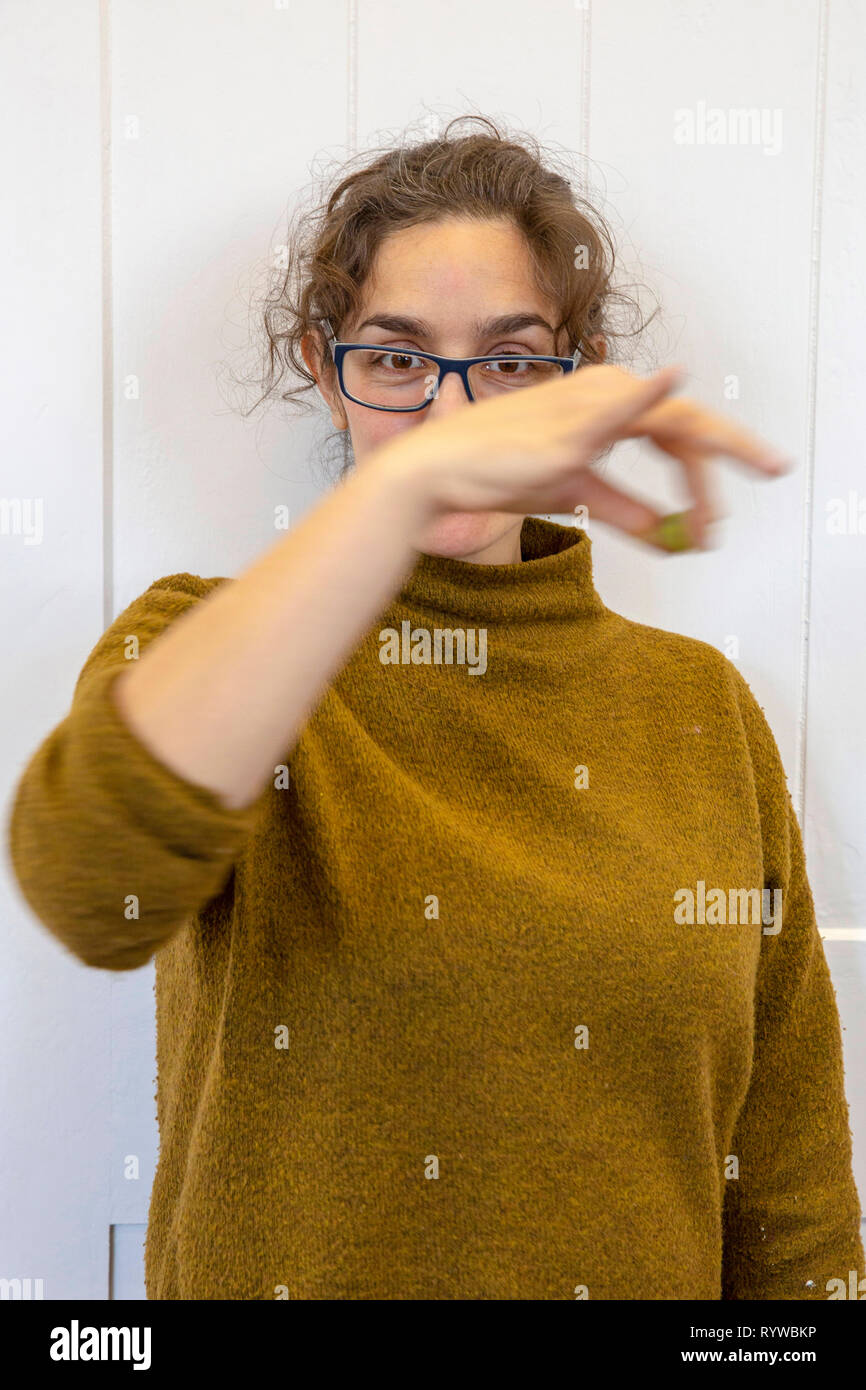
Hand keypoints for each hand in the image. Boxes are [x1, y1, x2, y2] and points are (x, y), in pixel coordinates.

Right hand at [375, 363, 789, 548]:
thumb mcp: (576, 493)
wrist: (441, 473)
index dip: (708, 472)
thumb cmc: (497, 474)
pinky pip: (615, 411)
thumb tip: (671, 534)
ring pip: (672, 425)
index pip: (676, 430)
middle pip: (687, 421)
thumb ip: (625, 509)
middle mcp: (603, 393)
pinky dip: (648, 397)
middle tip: (773, 471)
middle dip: (734, 452)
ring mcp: (586, 407)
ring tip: (715, 518)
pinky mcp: (566, 430)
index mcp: (606, 402)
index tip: (718, 518)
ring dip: (703, 472)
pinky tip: (672, 382)